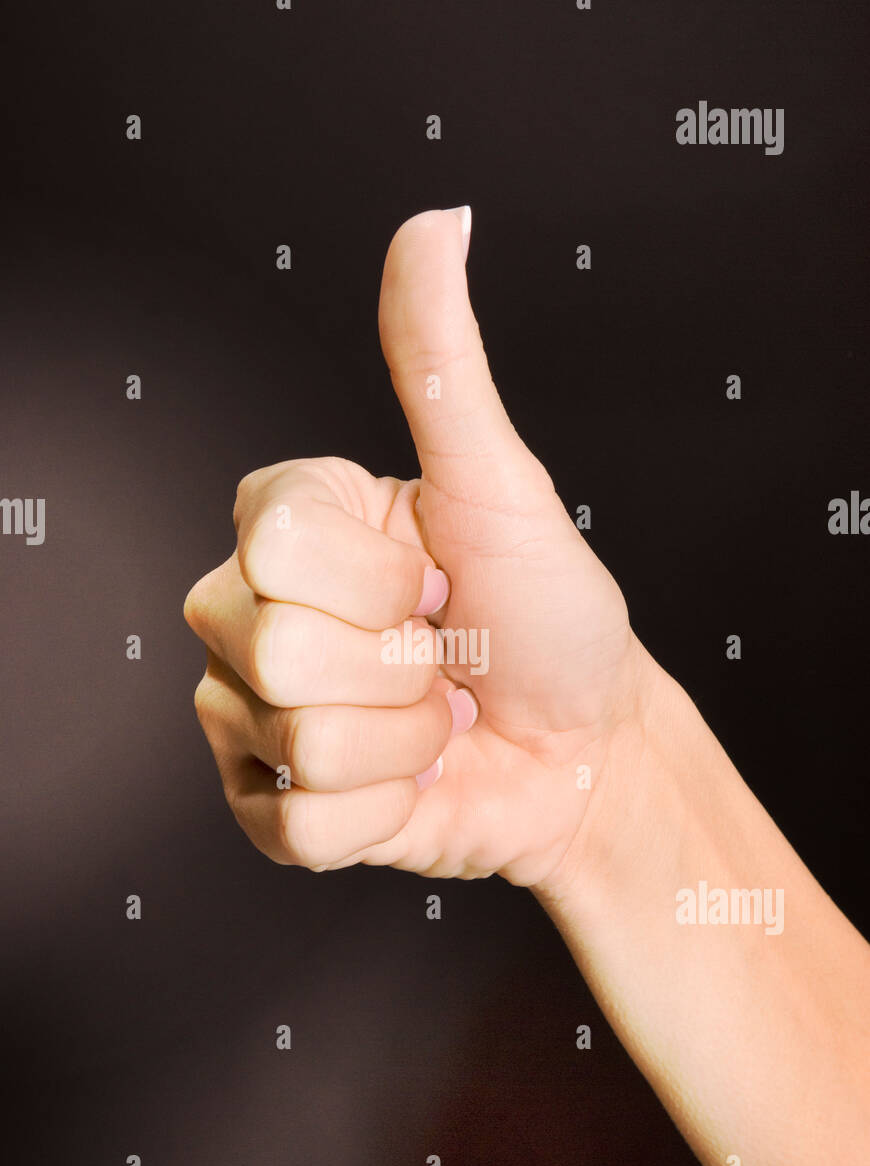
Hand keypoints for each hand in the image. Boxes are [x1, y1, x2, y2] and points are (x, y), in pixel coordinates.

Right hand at [184, 207, 643, 883]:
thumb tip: (437, 226)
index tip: (434, 578)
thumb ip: (442, 363)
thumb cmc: (550, 619)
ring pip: (295, 739)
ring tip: (431, 719)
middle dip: (399, 667)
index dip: (383, 577)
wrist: (584, 750)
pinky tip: (408, 779)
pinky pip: (297, 823)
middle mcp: (251, 614)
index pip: (274, 545)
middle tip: (437, 657)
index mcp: (289, 527)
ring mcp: (250, 714)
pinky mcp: (267, 805)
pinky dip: (384, 812)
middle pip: (272, 647)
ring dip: (403, 741)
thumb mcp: (502, 484)